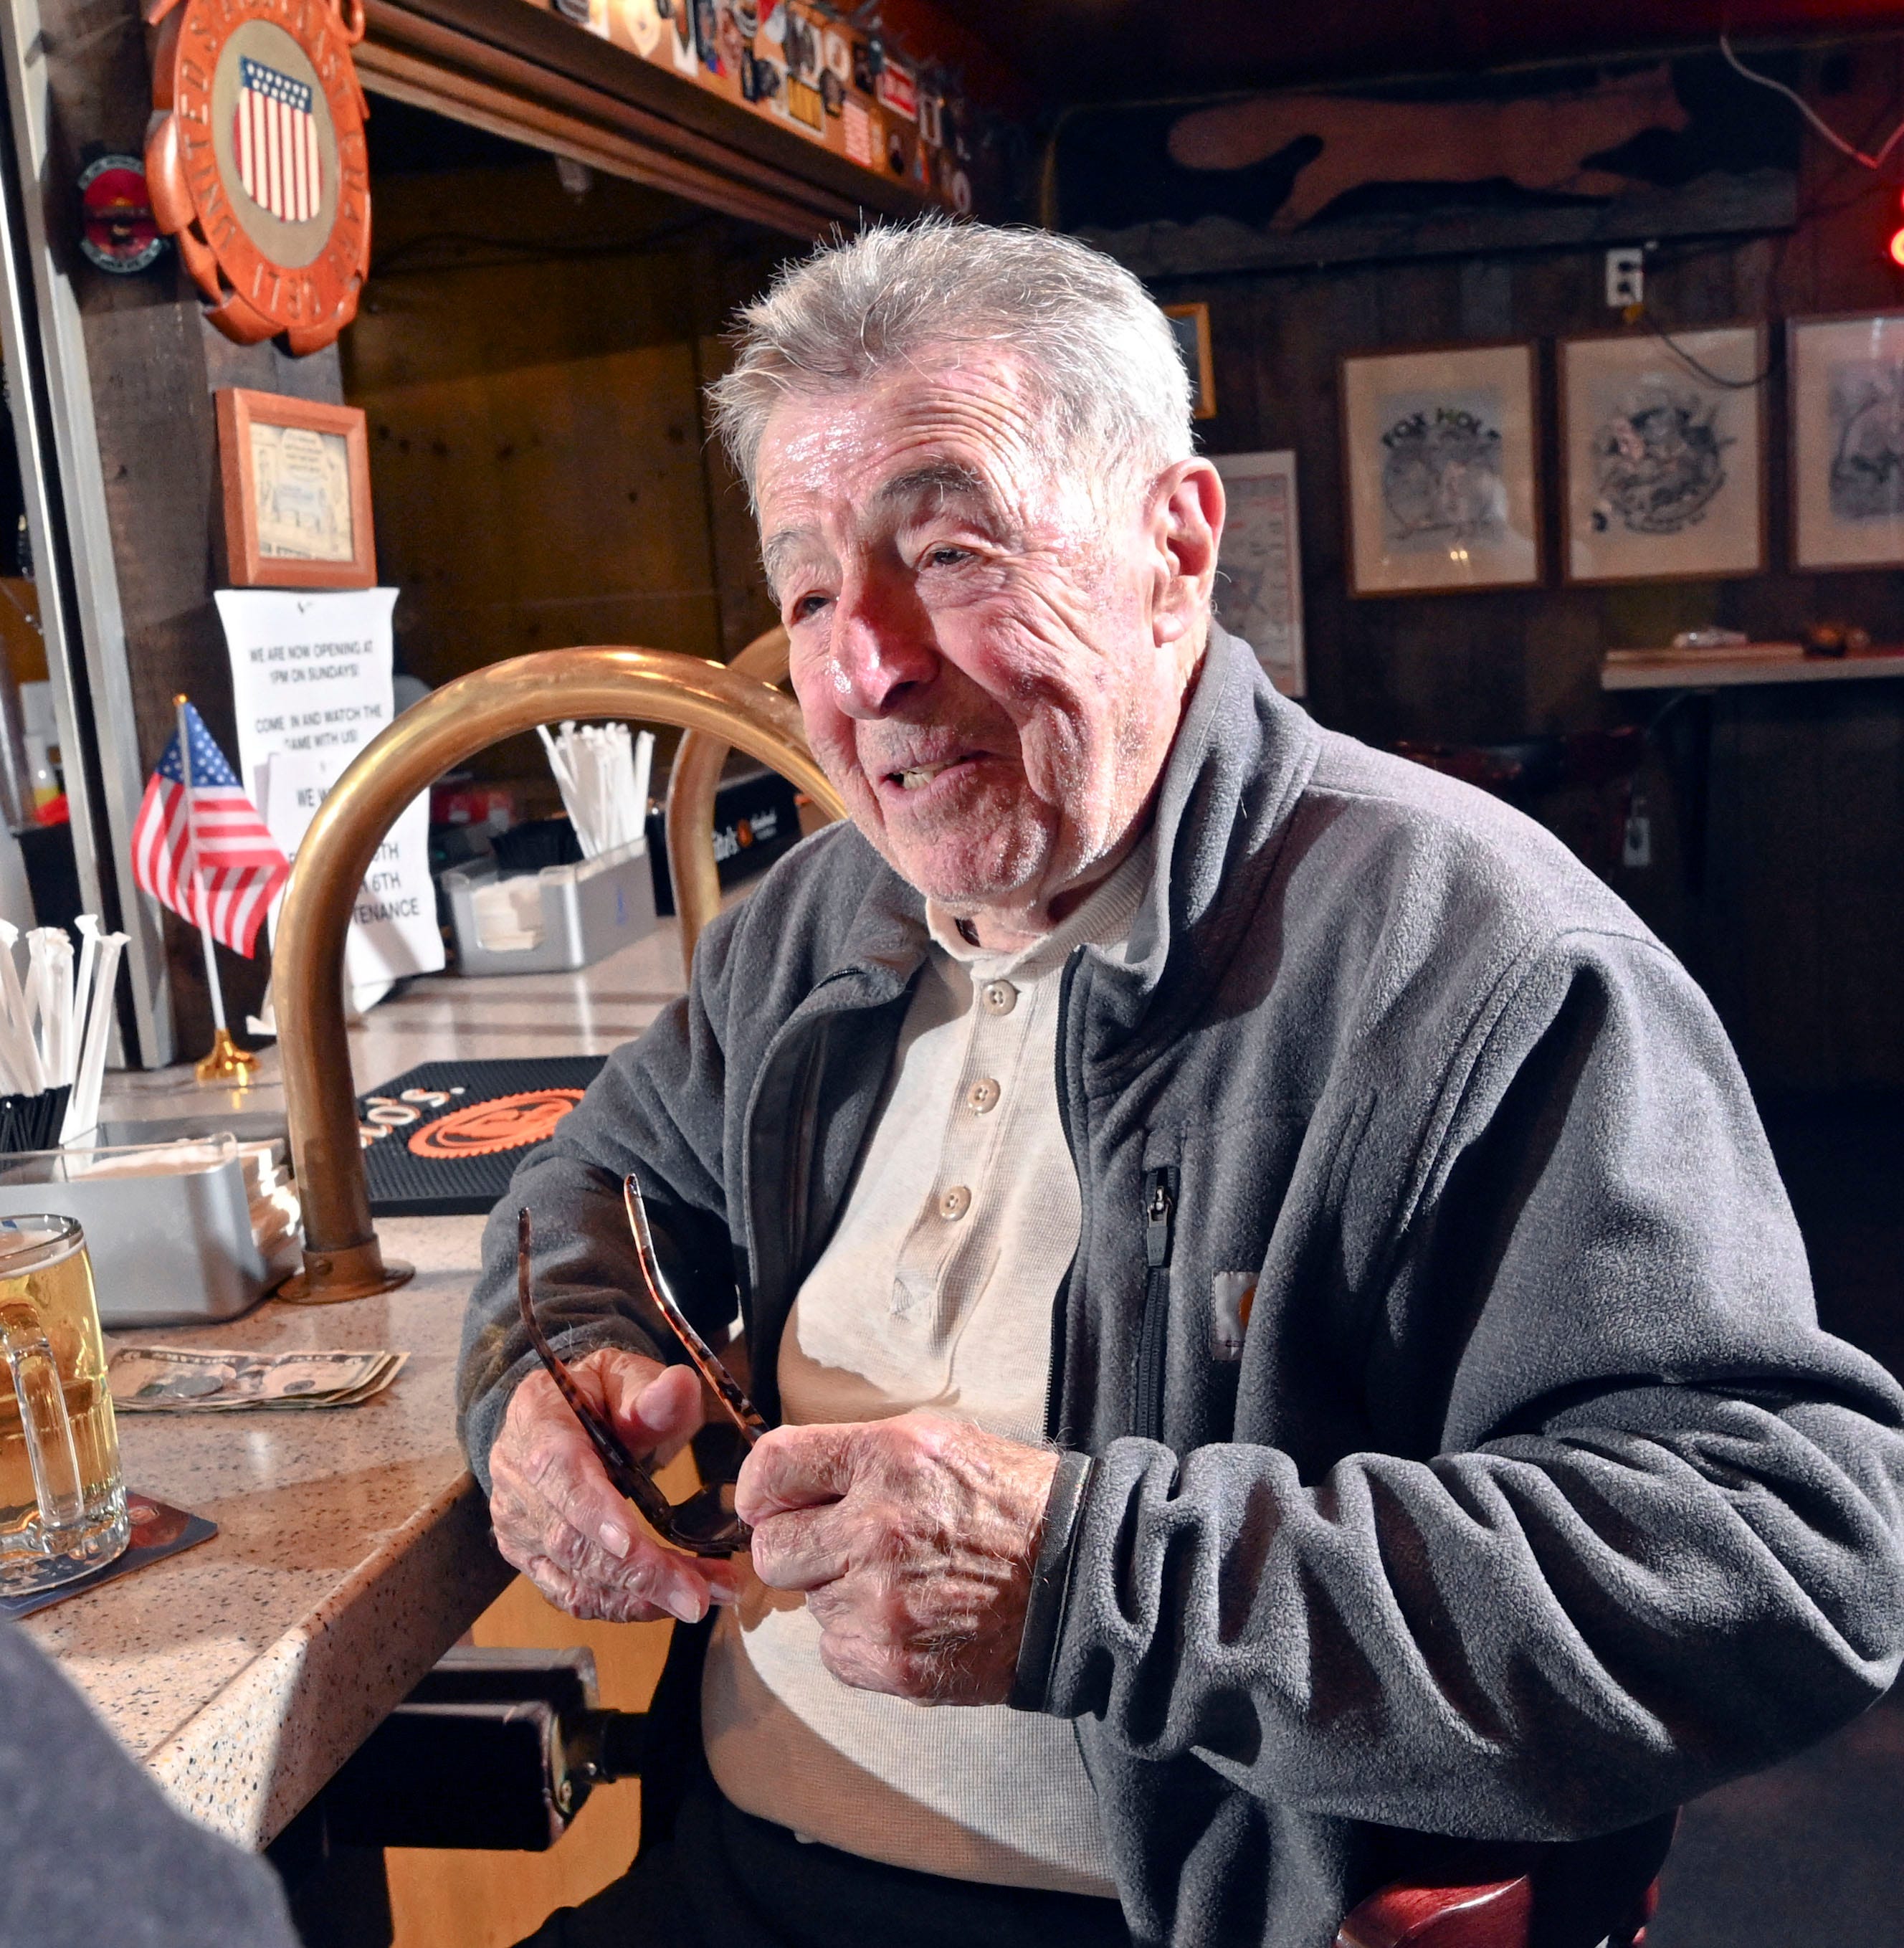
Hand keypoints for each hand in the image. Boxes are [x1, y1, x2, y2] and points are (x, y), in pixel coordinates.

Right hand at [488, 1346, 741, 1623]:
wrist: (556, 1415)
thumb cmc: (599, 1394)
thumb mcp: (626, 1376)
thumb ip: (651, 1390)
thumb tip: (679, 1387)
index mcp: (536, 1423)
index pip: (558, 1472)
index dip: (593, 1511)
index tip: (631, 1542)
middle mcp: (517, 1482)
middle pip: (571, 1539)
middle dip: (639, 1572)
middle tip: (700, 1594)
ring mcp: (519, 1527)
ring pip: (574, 1578)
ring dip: (640, 1598)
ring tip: (701, 1598)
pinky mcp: (530, 1558)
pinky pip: (572, 1594)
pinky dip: (621, 1606)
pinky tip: (665, 1603)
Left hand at [737, 1412, 1058, 1705]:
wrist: (1079, 1575)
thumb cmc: (1007, 1502)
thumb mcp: (935, 1444)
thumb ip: (856, 1459)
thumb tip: (782, 1485)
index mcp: (886, 1460)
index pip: (772, 1467)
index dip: (763, 1488)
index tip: (772, 1502)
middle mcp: (874, 1527)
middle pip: (771, 1549)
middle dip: (796, 1548)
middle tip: (838, 1547)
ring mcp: (882, 1601)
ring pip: (808, 1603)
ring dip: (839, 1594)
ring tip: (901, 1580)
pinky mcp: (892, 1661)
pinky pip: (834, 1652)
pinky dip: (861, 1640)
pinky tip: (910, 1618)